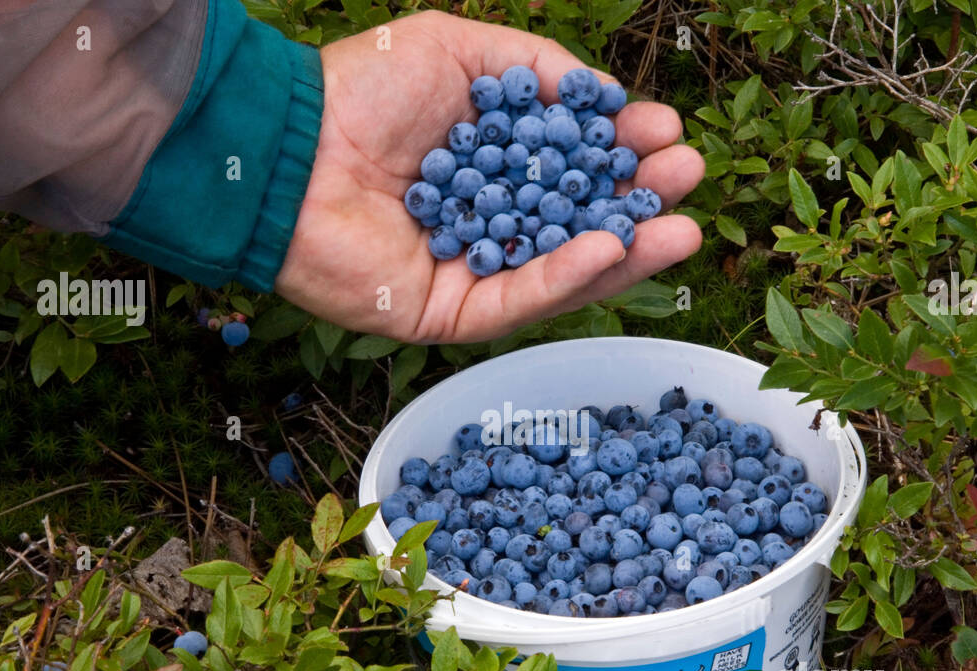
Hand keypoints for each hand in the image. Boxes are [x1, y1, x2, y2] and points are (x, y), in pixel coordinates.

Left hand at [273, 10, 704, 343]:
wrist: (288, 148)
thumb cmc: (361, 91)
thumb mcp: (459, 51)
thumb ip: (534, 71)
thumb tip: (601, 98)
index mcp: (494, 162)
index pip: (574, 164)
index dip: (622, 149)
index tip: (667, 131)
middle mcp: (491, 219)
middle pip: (580, 220)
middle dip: (639, 200)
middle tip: (688, 177)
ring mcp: (474, 270)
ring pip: (563, 270)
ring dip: (627, 251)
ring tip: (683, 227)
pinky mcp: (452, 313)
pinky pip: (519, 299)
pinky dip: (566, 277)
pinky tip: (611, 247)